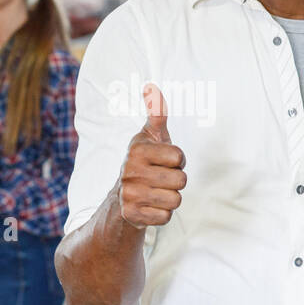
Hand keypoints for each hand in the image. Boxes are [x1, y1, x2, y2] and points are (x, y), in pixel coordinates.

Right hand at [117, 83, 186, 227]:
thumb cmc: (145, 162)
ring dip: (171, 198)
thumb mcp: (151, 137)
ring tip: (157, 192)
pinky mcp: (132, 215)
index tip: (165, 161)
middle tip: (161, 179)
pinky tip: (151, 206)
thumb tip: (152, 87)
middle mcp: (129, 172)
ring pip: (175, 200)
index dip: (178, 161)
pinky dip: (163, 214)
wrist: (122, 198)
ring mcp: (129, 195)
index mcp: (137, 150)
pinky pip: (166, 217)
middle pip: (181, 181)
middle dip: (176, 181)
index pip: (179, 157)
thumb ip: (157, 114)